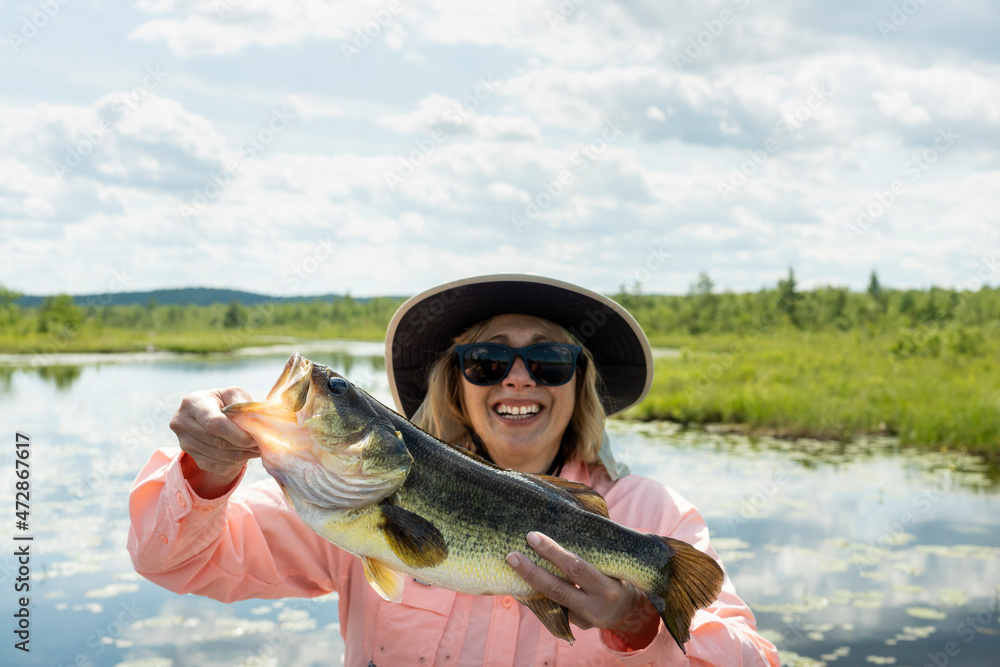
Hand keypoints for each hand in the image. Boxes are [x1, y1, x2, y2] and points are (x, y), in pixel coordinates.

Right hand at [169, 387, 258, 497]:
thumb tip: (252, 424)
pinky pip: (216, 465)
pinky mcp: (191, 457)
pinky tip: (244, 454)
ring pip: (217, 456)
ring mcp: (184, 442)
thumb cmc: (225, 402)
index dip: (236, 434)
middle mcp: (182, 423)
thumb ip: (241, 404)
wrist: (211, 415)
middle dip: (241, 445)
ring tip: (255, 449)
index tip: (254, 438)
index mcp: (192, 402)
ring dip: (240, 455)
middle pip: (216, 442)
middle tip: (259, 445)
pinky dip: (233, 462)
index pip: (214, 423)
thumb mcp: (233, 394)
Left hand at [506, 531, 660, 648]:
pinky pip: (551, 609)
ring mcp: (583, 620)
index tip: (533, 536)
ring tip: (511, 567)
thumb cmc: (620, 575)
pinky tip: (520, 584)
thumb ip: (594, 549)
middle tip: (511, 555)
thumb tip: (563, 520)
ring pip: (550, 602)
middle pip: (557, 589)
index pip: (575, 568)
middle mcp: (595, 607)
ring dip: (528, 585)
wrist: (630, 610)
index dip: (553, 552)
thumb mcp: (614, 563)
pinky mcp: (574, 627)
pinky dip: (535, 595)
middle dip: (531, 572)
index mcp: (607, 588)